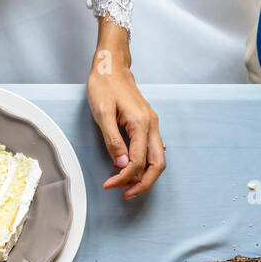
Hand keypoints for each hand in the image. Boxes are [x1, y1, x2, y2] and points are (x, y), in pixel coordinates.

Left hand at [87, 19, 164, 199]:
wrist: (111, 66)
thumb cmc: (104, 85)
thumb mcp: (102, 113)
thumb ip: (112, 140)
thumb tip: (122, 164)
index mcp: (141, 124)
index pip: (138, 162)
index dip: (124, 178)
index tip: (109, 185)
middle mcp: (152, 126)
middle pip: (158, 165)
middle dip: (143, 184)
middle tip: (126, 195)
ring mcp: (152, 126)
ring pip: (157, 160)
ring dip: (144, 176)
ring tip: (126, 185)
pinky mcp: (148, 125)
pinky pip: (152, 151)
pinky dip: (144, 165)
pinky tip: (130, 169)